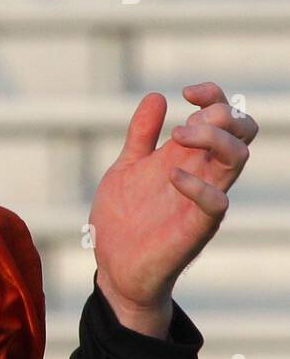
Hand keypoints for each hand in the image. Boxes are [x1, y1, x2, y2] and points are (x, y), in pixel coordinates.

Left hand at [90, 82, 256, 337]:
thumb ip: (141, 134)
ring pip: (238, 159)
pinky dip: (199, 184)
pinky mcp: (196, 228)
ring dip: (214, 138)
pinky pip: (217, 202)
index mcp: (187, 157)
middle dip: (222, 115)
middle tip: (183, 125)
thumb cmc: (123, 218)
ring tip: (178, 136)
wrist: (115, 266)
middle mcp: (202, 174)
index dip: (213, 96)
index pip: (223, 117)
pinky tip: (171, 176)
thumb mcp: (126, 167)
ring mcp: (202, 200)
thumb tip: (157, 96)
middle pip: (243, 132)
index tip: (186, 92)